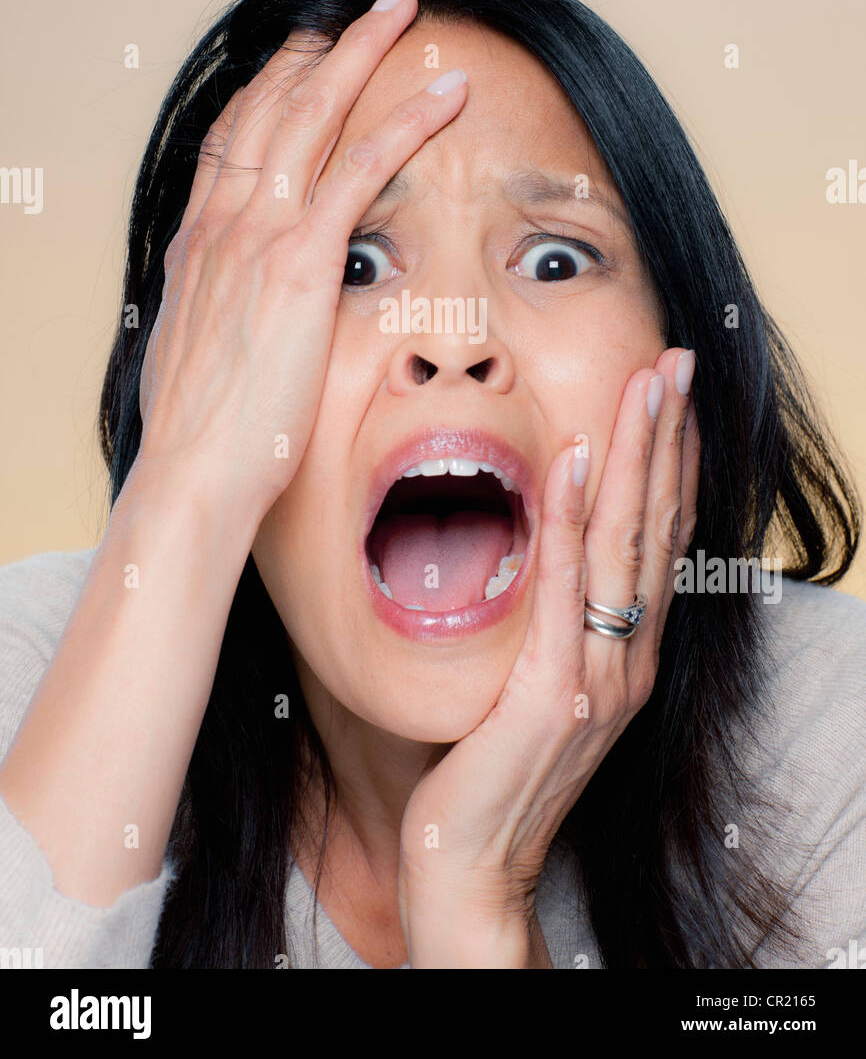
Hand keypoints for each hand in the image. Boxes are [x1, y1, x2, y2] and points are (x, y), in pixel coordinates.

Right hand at [135, 0, 467, 521]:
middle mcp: (223, 223)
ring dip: (362, 51)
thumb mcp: (195, 356)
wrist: (193, 476)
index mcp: (198, 244)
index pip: (233, 140)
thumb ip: (216, 312)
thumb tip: (229, 310)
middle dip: (318, 48)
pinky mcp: (303, 262)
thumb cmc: (201, 437)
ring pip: (313, 113)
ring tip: (401, 8)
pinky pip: (361, 169)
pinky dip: (406, 121)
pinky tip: (444, 92)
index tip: (302, 58)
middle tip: (360, 8)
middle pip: (270, 106)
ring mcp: (260, 235)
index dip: (271, 88)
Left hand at [397, 349, 700, 967]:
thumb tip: (532, 550)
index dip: (669, 464)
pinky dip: (570, 519)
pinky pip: (564, 590)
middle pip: (657, 528)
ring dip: (636, 457)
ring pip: (625, 545)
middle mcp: (628, 661)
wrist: (470, 869)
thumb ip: (547, 624)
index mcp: (625, 655)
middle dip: (665, 439)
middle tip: (674, 363)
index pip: (659, 541)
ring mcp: (599, 678)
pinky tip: (576, 461)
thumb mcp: (532, 686)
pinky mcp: (554, 695)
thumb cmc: (487, 773)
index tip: (668, 397)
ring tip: (645, 386)